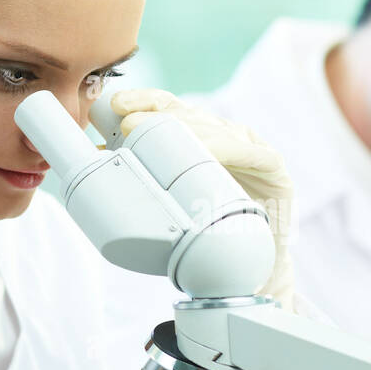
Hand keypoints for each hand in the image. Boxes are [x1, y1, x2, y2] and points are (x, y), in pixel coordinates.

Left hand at [108, 89, 295, 310]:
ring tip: (165, 137)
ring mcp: (251, 149)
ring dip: (188, 130)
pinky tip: (212, 152)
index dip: (143, 101)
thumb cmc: (208, 231)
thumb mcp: (171, 199)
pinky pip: (253, 154)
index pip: (169, 109)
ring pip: (218, 130)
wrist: (253, 268)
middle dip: (158, 114)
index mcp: (198, 139)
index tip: (116, 106)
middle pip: (190, 114)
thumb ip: (141, 173)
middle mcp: (225, 137)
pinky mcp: (275, 169)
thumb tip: (95, 156)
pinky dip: (231, 150)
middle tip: (128, 123)